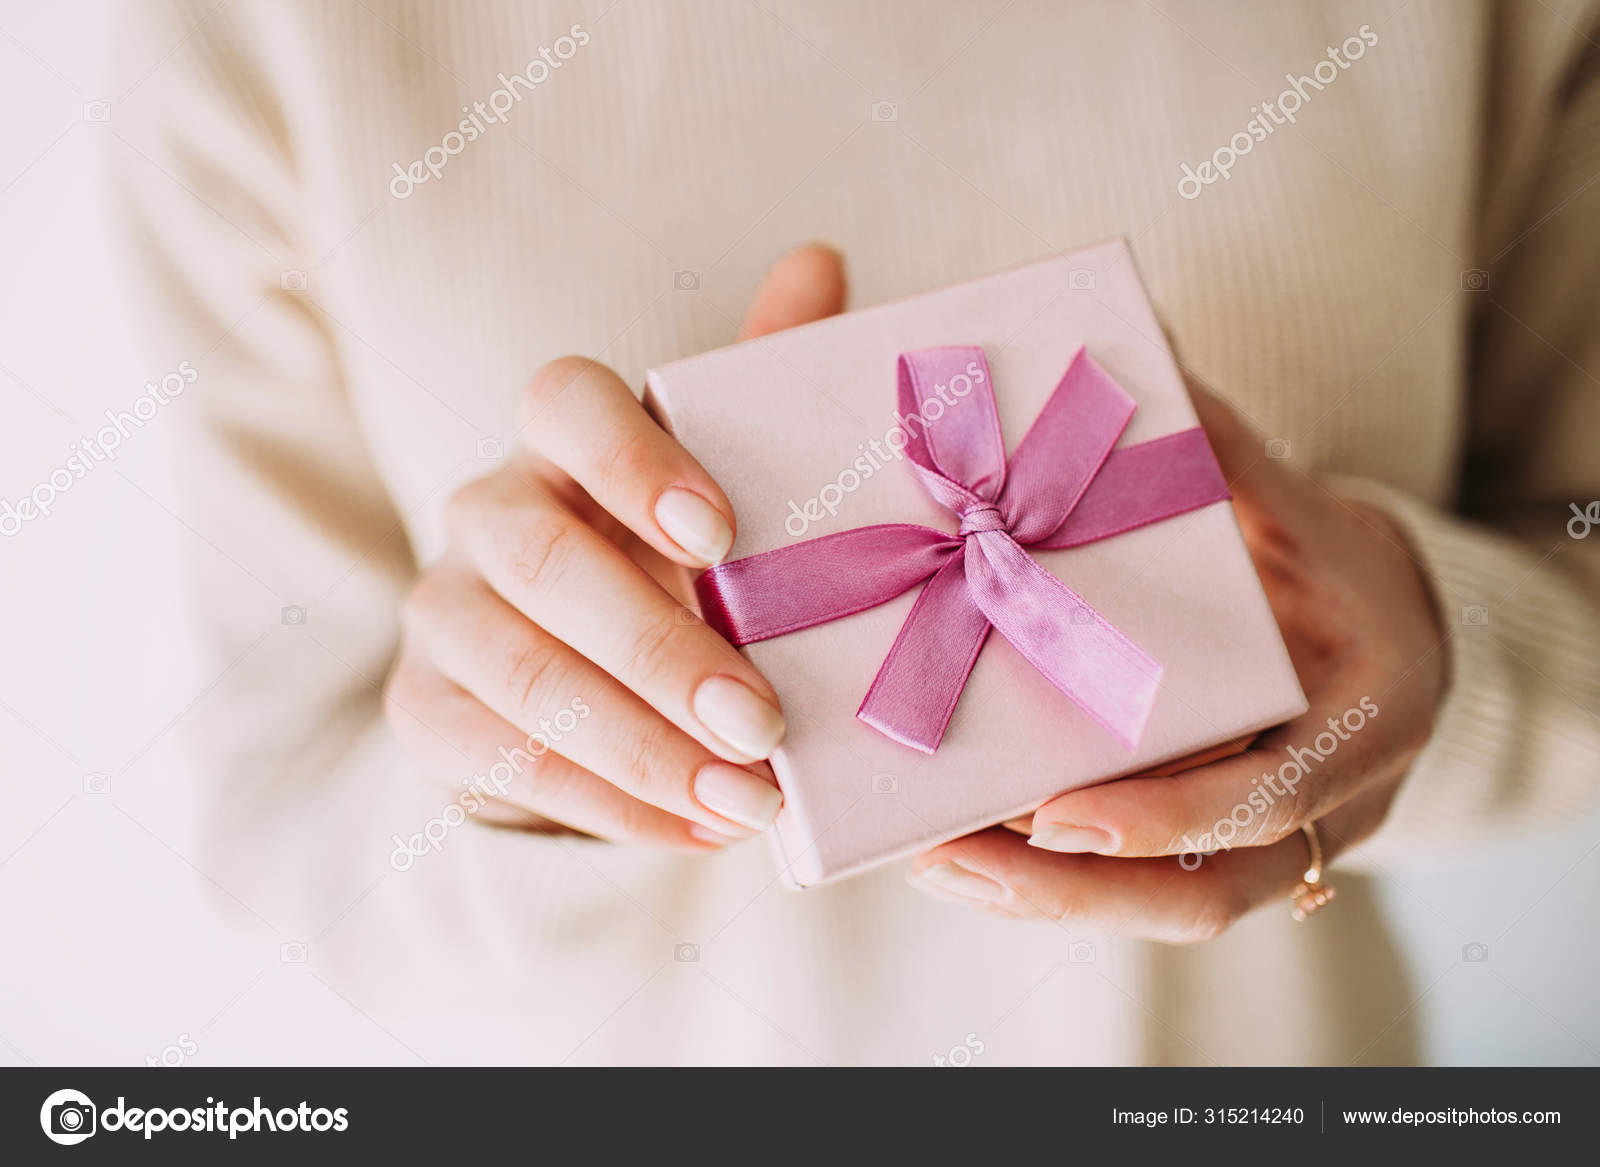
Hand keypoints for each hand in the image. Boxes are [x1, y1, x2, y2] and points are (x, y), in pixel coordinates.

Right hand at [384, 244, 847, 849]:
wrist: (585, 667)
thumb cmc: (671, 555)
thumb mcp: (723, 476)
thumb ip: (760, 383)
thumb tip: (820, 260)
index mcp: (561, 439)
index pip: (562, 401)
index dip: (631, 458)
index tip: (723, 533)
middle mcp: (485, 513)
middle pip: (543, 561)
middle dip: (659, 651)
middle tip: (763, 723)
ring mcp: (442, 613)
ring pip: (522, 677)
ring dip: (643, 750)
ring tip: (749, 805)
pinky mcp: (425, 709)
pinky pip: (505, 766)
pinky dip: (611, 805)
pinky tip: (700, 831)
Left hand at [909, 378, 1447, 940]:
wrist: (1384, 628)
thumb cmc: (1327, 560)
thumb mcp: (1291, 503)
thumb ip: (1219, 452)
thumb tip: (1135, 341)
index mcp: (1363, 719)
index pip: (1267, 796)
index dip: (1162, 815)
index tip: (1051, 812)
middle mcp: (1333, 806)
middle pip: (1207, 892)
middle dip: (1072, 889)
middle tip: (948, 857)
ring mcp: (1285, 847)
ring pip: (1172, 909)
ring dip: (1049, 899)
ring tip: (934, 863)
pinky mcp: (1230, 856)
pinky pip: (1150, 892)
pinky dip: (1062, 882)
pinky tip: (967, 855)